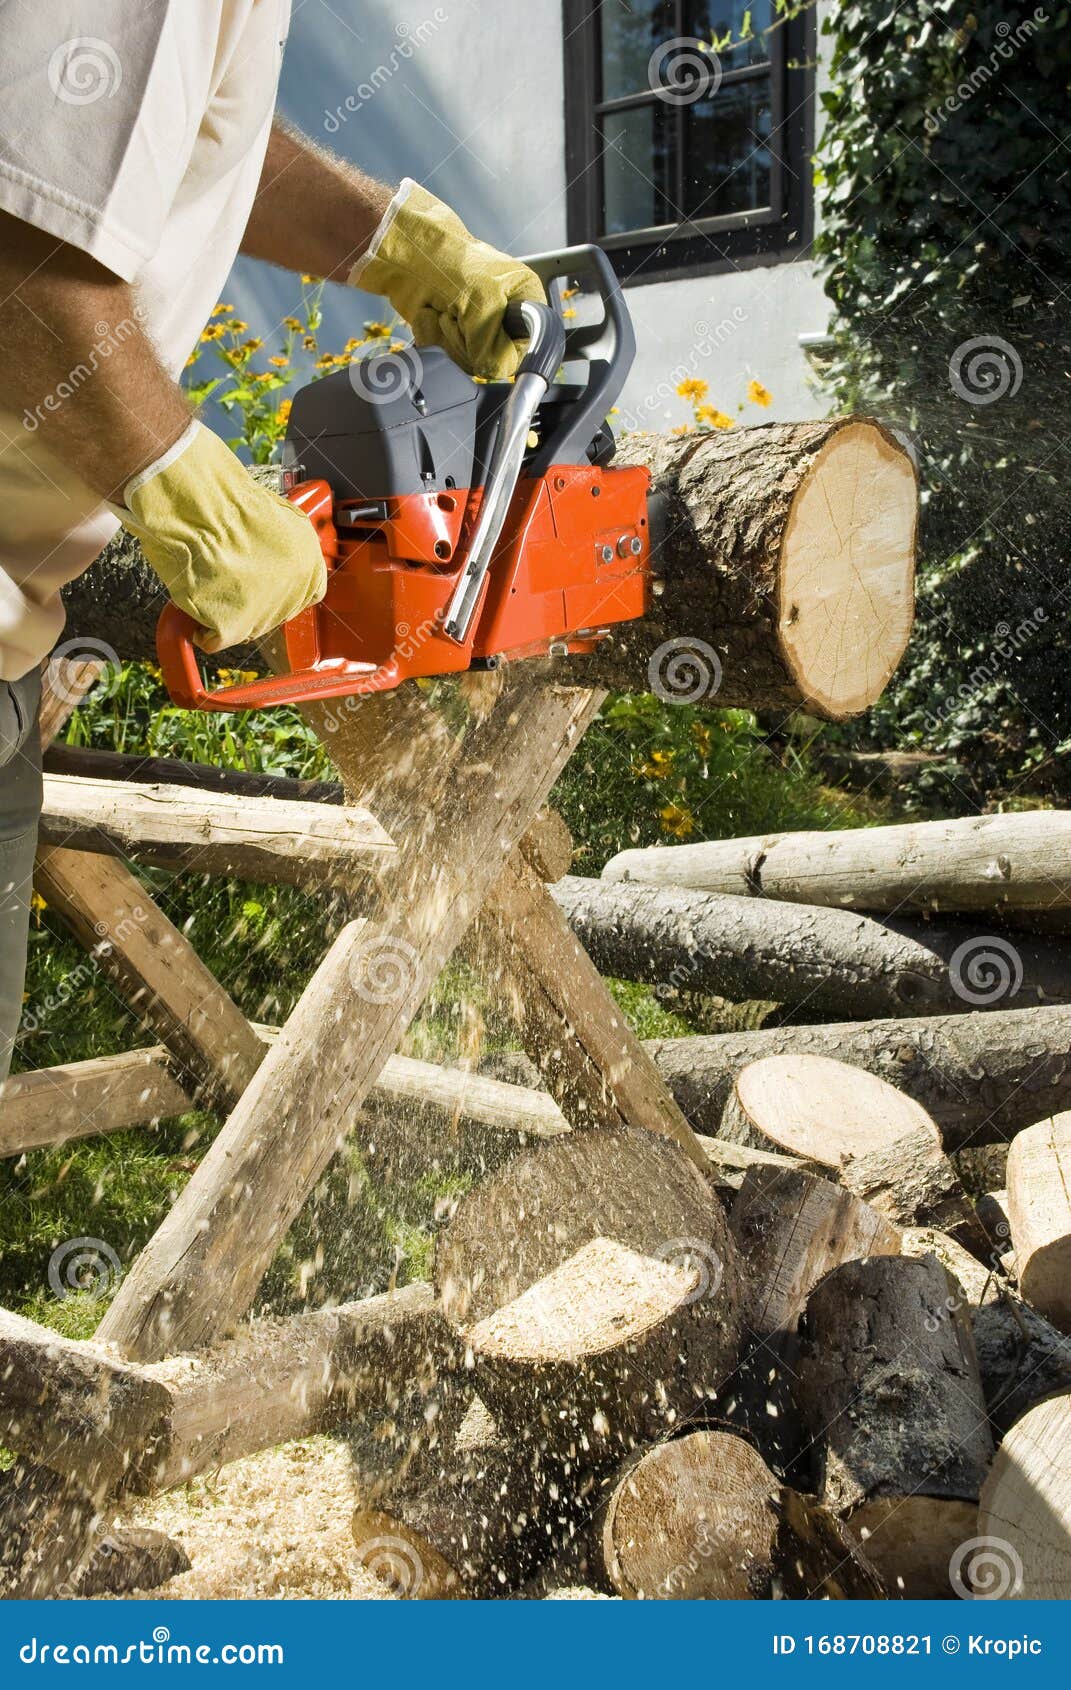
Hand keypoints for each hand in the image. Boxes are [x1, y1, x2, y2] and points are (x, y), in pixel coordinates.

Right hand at [112, 422, 326, 651]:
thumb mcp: (281, 519)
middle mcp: (293, 594)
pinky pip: (213, 639)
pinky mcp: (230, 627)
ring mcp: (263, 614)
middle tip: (226, 577)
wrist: (197, 503)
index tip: (259, 583)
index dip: (278, 590)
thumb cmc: (228, 504)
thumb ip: (288, 548)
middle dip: (249, 601)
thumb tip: (280, 566)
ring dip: (224, 610)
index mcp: (310, 568)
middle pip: (272, 615)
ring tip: (209, 577)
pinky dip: (201, 627)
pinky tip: (197, 600)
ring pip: (243, 628)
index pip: (304, 596)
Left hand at [350, 180, 544, 380]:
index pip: (527, 346)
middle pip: (495, 357)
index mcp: (524, 299)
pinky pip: (447, 356)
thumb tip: (492, 368)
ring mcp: (476, 325)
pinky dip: (433, 338)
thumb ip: (494, 344)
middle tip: (457, 314)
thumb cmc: (447, 260)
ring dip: (448, 338)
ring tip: (442, 311)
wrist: (405, 255)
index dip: (504, 348)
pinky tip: (430, 317)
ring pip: (470, 360)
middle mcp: (504, 315)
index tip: (484, 335)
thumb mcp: (483, 302)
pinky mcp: (451, 333)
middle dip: (469, 341)